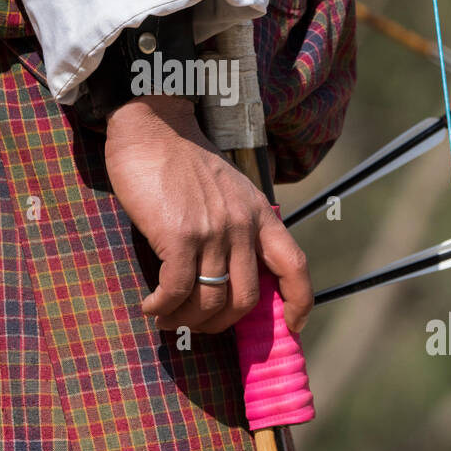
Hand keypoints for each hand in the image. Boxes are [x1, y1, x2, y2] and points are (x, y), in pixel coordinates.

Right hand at [103, 95, 312, 335]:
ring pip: (210, 301)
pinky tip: (150, 307)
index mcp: (260, 214)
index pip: (295, 265)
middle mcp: (243, 226)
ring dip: (186, 320)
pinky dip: (162, 307)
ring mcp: (213, 232)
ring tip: (166, 318)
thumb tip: (229, 271)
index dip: (300, 302)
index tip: (294, 326)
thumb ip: (237, 223)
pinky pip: (176, 290)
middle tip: (196, 325)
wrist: (154, 124)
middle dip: (221, 324)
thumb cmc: (183, 159)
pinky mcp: (179, 236)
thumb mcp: (228, 188)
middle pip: (246, 298)